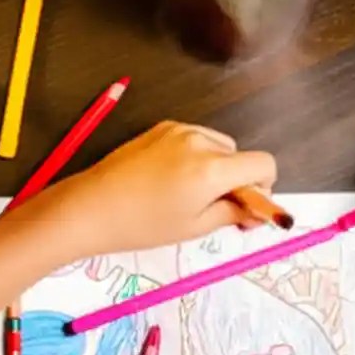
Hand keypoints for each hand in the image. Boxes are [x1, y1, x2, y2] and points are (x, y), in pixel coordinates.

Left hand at [51, 121, 276, 253]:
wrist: (90, 208)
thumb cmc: (142, 225)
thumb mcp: (194, 227)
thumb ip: (234, 214)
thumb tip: (258, 211)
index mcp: (212, 168)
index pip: (264, 165)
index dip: (265, 188)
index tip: (249, 209)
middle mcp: (200, 141)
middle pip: (241, 156)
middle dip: (238, 181)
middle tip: (218, 209)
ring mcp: (179, 130)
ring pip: (220, 146)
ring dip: (218, 168)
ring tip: (190, 195)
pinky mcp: (162, 128)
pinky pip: (196, 139)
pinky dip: (197, 157)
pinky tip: (172, 179)